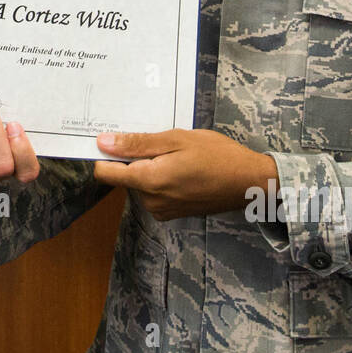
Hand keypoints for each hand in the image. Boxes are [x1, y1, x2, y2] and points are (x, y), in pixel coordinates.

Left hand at [93, 129, 276, 220]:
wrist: (249, 183)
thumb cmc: (217, 156)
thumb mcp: (177, 139)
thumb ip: (137, 143)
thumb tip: (103, 143)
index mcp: (149, 181)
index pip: (105, 173)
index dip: (104, 155)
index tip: (113, 140)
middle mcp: (150, 201)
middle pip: (123, 176)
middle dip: (135, 158)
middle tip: (163, 144)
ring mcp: (161, 210)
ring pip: (139, 183)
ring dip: (150, 168)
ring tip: (177, 156)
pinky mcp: (171, 213)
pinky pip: (153, 192)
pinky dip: (161, 179)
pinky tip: (182, 169)